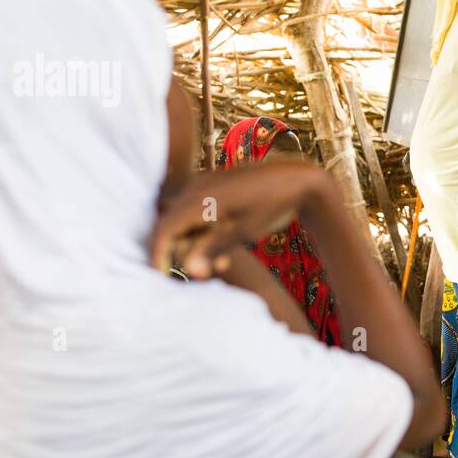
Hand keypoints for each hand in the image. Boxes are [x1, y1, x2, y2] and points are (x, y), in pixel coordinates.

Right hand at [152, 162, 333, 278]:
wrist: (299, 179)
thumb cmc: (273, 204)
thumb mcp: (244, 230)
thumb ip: (212, 249)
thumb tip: (187, 270)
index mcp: (200, 197)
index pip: (164, 229)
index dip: (159, 255)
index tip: (162, 278)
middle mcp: (196, 189)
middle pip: (170, 227)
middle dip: (183, 254)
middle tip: (207, 274)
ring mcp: (204, 187)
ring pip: (184, 223)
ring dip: (197, 247)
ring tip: (222, 266)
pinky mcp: (214, 191)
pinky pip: (197, 215)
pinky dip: (205, 236)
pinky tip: (225, 254)